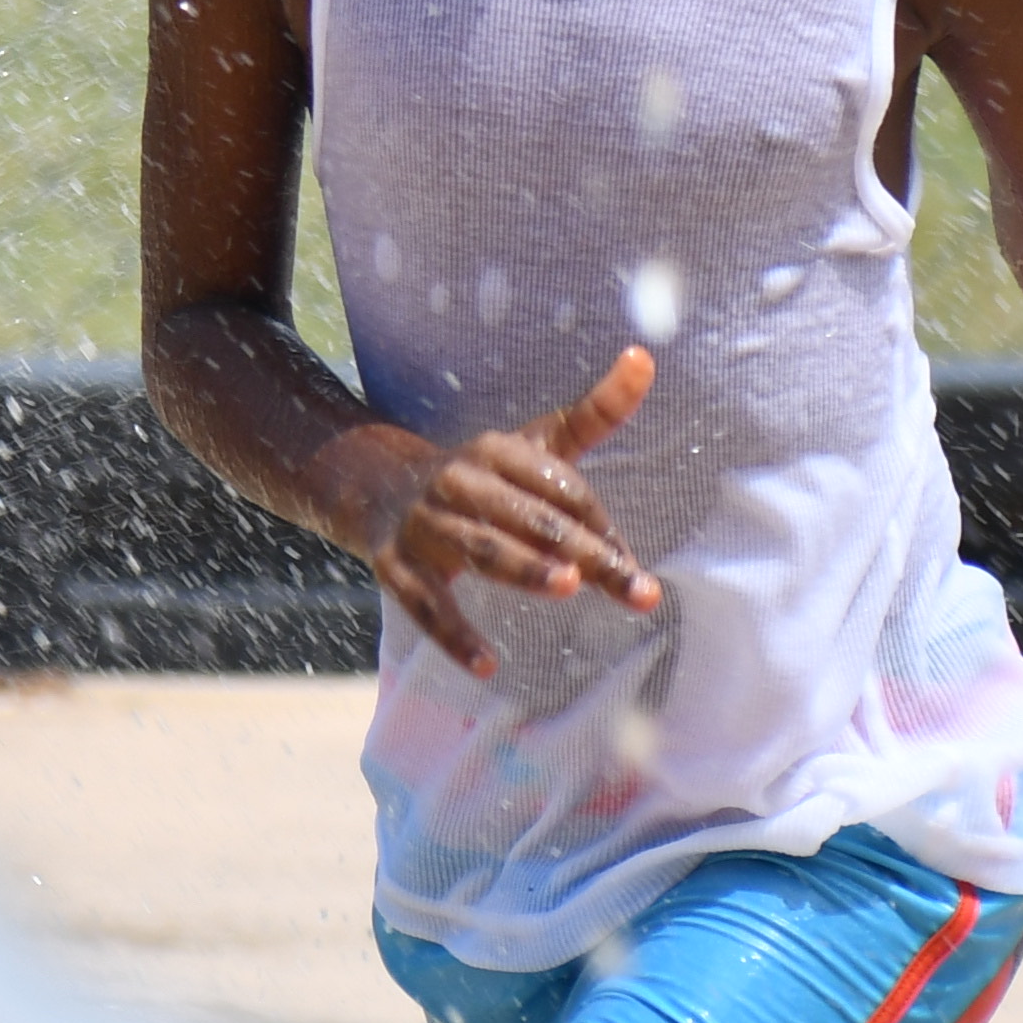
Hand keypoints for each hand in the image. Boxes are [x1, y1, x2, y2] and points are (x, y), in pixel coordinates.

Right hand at [343, 348, 663, 679]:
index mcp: (497, 450)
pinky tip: (487, 666)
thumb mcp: (534, 442)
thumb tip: (645, 356)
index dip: (601, 524)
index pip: (560, 487)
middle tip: (635, 588)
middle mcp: (460, 480)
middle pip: (531, 518)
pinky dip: (453, 636)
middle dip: (584, 551)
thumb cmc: (482, 475)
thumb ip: (596, 411)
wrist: (377, 487)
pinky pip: (425, 605)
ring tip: (567, 587)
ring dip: (523, 567)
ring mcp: (426, 524)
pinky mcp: (396, 565)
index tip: (637, 568)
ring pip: (479, 548)